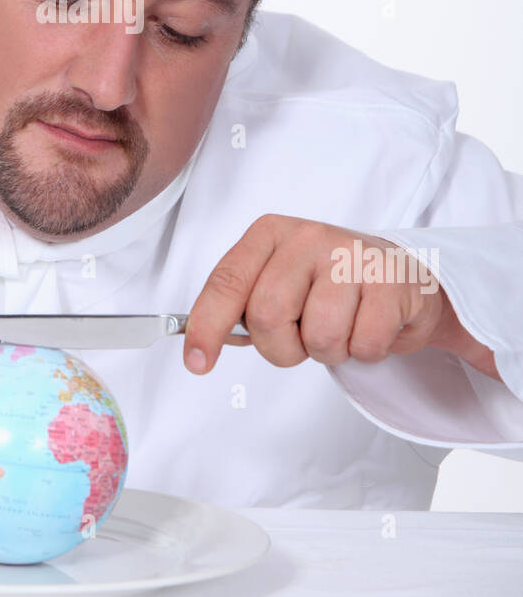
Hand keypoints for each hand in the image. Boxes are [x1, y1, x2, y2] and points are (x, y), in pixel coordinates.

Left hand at [183, 213, 448, 373]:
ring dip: (328, 351)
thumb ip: (243, 307)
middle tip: (302, 338)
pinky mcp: (391, 279)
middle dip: (282, 347)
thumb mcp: (278, 282)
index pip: (228, 282)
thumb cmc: (327, 284)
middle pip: (268, 316)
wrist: (399, 275)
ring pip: (320, 336)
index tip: (197, 363)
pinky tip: (370, 324)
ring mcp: (352, 254)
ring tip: (342, 327)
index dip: (207, 326)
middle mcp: (307, 236)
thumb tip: (203, 345)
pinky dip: (365, 351)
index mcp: (269, 234)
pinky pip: (364, 345)